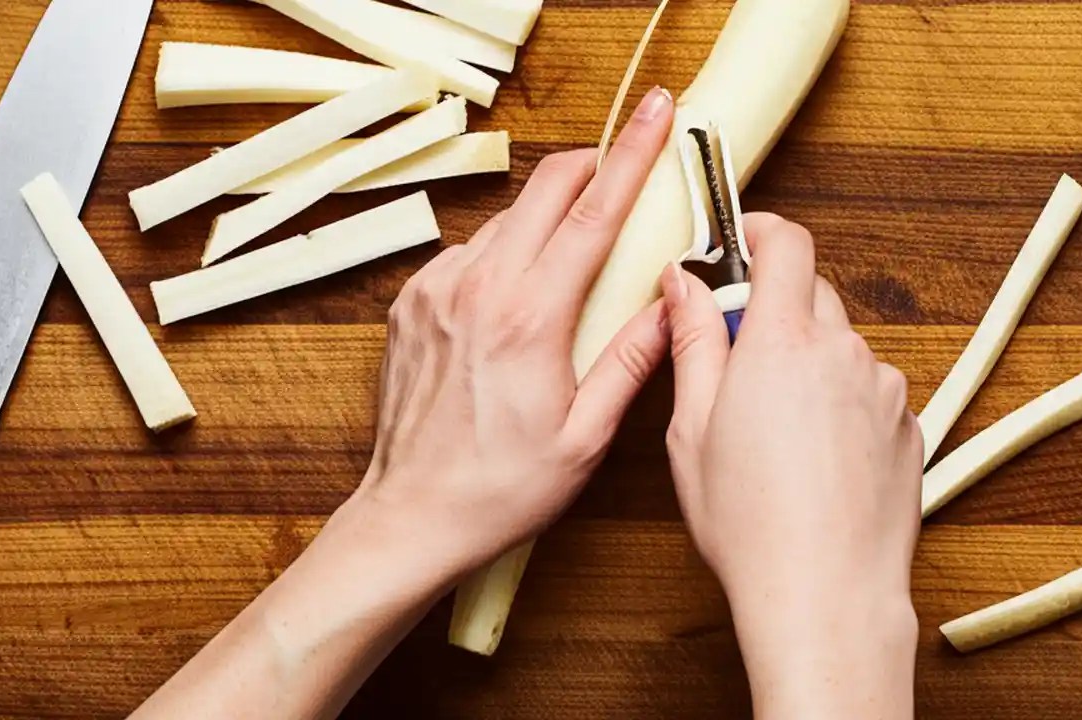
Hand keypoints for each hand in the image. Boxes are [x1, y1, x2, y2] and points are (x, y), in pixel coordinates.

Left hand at [354, 87, 675, 577]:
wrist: (411, 516)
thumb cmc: (499, 488)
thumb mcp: (586, 438)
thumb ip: (631, 361)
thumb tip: (670, 305)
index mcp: (529, 318)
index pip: (593, 214)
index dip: (631, 155)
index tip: (655, 114)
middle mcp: (476, 290)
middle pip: (543, 191)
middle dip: (589, 167)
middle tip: (621, 172)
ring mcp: (435, 292)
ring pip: (504, 222)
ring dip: (543, 223)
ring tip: (568, 266)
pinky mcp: (411, 304)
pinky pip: (467, 254)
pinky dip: (500, 258)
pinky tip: (515, 299)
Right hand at [661, 213, 921, 717]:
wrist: (825, 596)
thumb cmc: (748, 522)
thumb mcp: (691, 428)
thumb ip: (693, 342)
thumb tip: (683, 284)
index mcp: (782, 343)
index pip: (787, 244)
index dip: (760, 231)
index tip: (738, 241)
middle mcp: (844, 354)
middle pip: (811, 294)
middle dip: (771, 309)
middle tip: (734, 358)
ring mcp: (884, 391)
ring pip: (840, 346)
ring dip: (807, 361)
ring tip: (775, 429)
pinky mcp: (909, 427)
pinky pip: (868, 390)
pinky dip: (840, 402)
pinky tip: (813, 457)